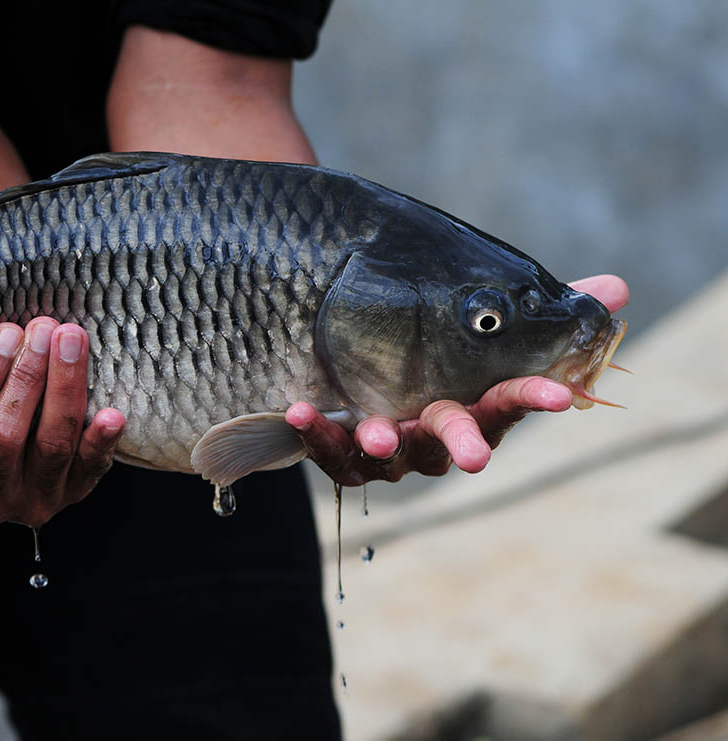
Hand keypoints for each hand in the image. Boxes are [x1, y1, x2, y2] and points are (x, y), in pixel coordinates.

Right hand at [0, 273, 125, 525]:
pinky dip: (101, 443)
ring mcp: (30, 502)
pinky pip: (90, 472)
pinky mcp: (72, 495)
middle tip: (43, 327)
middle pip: (4, 437)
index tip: (4, 331)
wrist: (15, 450)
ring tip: (73, 339)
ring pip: (49, 447)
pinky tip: (112, 412)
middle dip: (26, 378)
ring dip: (65, 390)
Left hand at [287, 274, 629, 485]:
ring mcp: (390, 448)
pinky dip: (318, 434)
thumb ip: (543, 306)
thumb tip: (618, 290)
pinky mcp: (345, 451)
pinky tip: (301, 410)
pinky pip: (333, 454)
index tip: (561, 395)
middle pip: (454, 443)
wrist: (349, 347)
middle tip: (474, 458)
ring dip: (386, 444)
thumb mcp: (481, 314)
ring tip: (379, 433)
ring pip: (391, 459)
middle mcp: (435, 435)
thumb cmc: (430, 343)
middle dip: (465, 445)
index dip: (534, 398)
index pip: (511, 403)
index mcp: (473, 404)